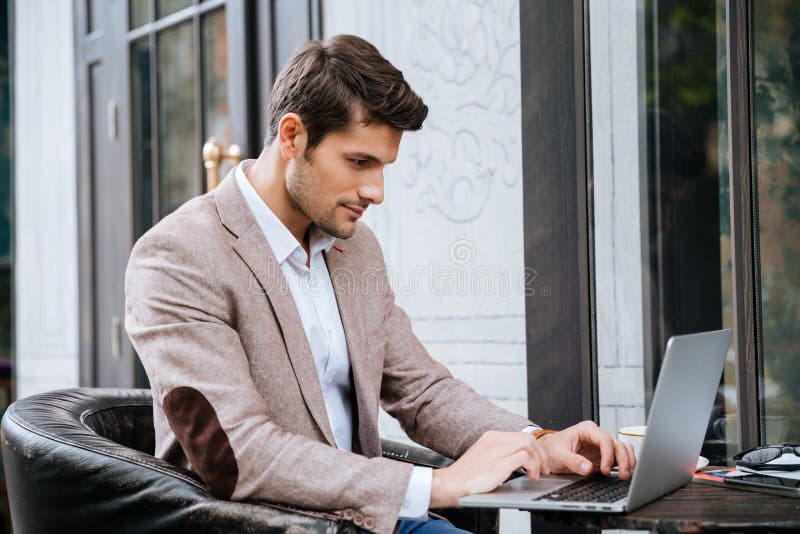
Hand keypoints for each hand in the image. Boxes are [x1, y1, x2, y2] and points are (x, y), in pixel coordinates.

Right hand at [429, 431, 549, 507]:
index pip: (520, 436)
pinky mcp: (499, 462)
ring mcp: (496, 449)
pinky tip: (531, 476)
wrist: (450, 484)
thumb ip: (499, 454)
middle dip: (541, 454)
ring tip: (538, 474)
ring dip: (539, 460)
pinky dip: (533, 466)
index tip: (539, 462)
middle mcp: (494, 439)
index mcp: (491, 437)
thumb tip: (519, 460)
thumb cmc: (466, 477)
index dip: (534, 449)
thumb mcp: (484, 459)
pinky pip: (525, 457)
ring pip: (529, 444)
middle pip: (528, 438)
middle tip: (544, 469)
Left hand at [536, 420, 636, 479]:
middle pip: (617, 444)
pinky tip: (625, 472)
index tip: (605, 469)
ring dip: (627, 461)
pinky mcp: (604, 455)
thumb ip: (572, 461)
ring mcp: (602, 445)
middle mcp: (597, 435)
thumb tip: (588, 468)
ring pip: (622, 449)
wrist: (548, 451)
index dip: (608, 454)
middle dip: (622, 459)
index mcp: (586, 430)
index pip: (604, 439)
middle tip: (623, 475)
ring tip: (626, 475)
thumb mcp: (558, 454)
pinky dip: (626, 463)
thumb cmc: (552, 448)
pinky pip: (620, 456)